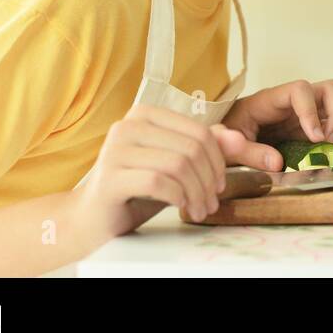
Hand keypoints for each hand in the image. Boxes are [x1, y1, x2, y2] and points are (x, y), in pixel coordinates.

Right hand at [74, 104, 227, 241]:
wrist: (94, 218)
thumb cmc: (138, 188)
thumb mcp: (177, 166)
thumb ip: (206, 149)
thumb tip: (239, 138)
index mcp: (146, 114)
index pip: (199, 131)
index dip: (219, 160)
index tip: (220, 184)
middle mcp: (127, 125)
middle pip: (191, 148)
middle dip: (210, 180)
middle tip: (212, 202)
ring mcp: (115, 150)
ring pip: (178, 165)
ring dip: (197, 192)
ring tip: (200, 209)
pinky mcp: (109, 177)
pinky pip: (159, 182)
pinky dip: (178, 197)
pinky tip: (181, 207)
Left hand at [221, 80, 332, 166]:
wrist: (226, 141)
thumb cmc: (226, 136)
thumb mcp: (228, 144)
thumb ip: (247, 152)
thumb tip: (277, 163)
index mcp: (271, 100)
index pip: (300, 90)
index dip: (311, 111)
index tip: (315, 138)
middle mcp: (294, 102)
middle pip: (331, 89)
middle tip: (332, 142)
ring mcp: (305, 114)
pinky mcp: (311, 128)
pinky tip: (328, 156)